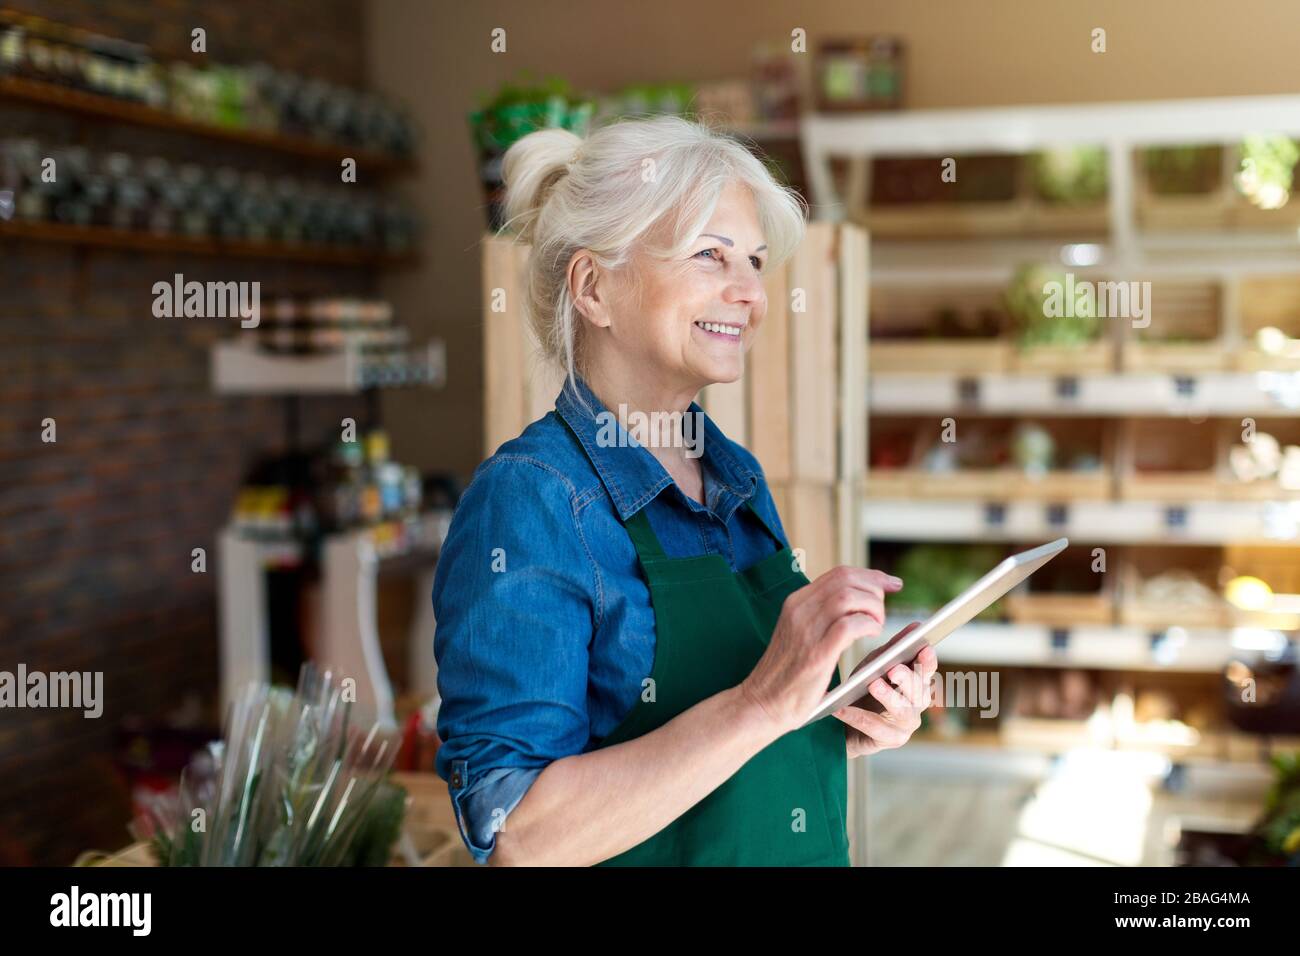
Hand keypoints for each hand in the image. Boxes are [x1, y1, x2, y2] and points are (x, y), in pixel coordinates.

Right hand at [740, 566, 902, 735]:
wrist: (762, 702)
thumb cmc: (785, 673)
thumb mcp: (797, 633)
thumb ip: (820, 615)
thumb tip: (856, 602)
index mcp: (795, 602)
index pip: (839, 574)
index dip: (871, 575)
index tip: (891, 583)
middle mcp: (799, 609)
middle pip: (847, 580)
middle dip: (876, 590)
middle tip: (884, 611)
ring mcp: (806, 629)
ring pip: (849, 597)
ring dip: (873, 609)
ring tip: (877, 626)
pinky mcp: (816, 653)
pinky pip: (850, 625)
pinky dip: (867, 625)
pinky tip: (871, 635)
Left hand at [835, 645, 937, 757]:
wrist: (846, 722)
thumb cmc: (865, 689)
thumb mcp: (877, 665)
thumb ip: (894, 648)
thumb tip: (915, 626)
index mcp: (916, 682)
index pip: (927, 670)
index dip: (928, 661)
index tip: (924, 649)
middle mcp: (916, 704)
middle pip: (918, 691)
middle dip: (907, 679)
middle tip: (893, 669)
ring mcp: (906, 724)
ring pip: (902, 711)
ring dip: (887, 697)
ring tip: (872, 684)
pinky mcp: (890, 739)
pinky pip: (874, 728)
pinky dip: (857, 717)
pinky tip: (841, 708)